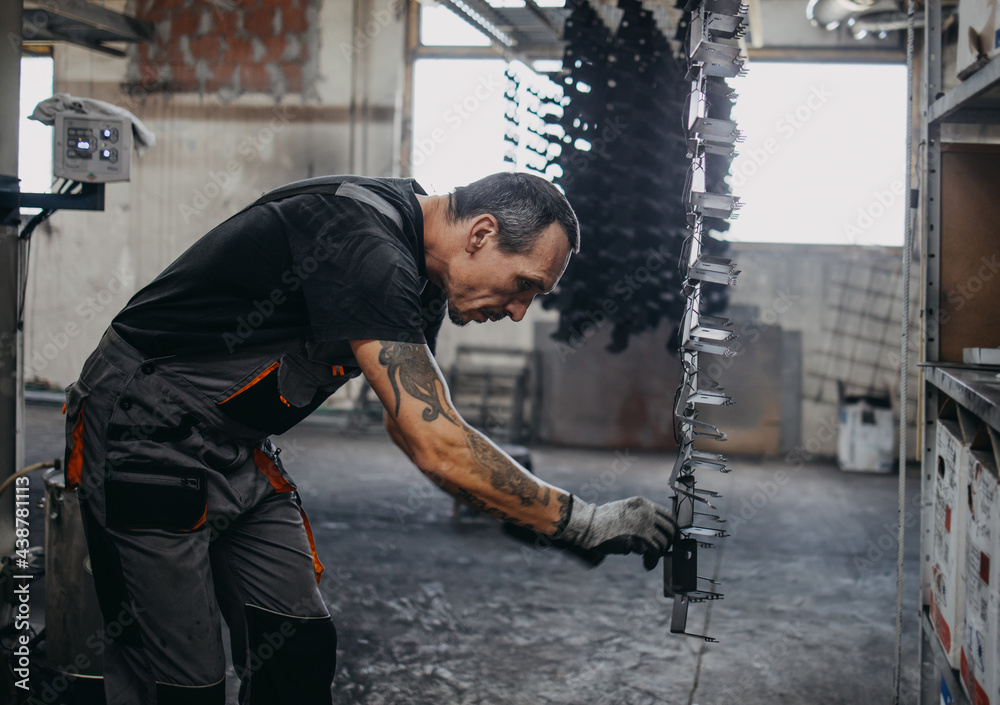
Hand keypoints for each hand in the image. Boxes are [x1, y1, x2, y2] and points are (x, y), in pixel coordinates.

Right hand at [556, 496, 675, 569]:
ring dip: (658, 555)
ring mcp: (643, 527)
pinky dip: (651, 561)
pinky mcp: (638, 540)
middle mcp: (646, 514)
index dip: (672, 530)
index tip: (669, 538)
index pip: (669, 517)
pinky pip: (652, 553)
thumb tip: (656, 531)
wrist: (589, 524)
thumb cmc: (604, 519)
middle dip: (667, 544)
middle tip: (661, 551)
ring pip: (662, 544)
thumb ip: (641, 517)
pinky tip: (647, 565)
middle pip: (669, 532)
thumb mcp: (626, 510)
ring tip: (650, 560)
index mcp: (644, 505)